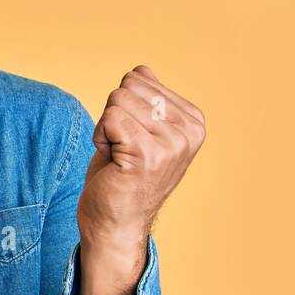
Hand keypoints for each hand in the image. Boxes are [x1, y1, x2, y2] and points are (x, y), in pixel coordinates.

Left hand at [76, 65, 204, 294]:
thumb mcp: (142, 130)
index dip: (124, 106)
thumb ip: (147, 100)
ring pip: (117, 101)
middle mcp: (189, 131)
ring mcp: (171, 143)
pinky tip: (112, 160)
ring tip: (118, 156)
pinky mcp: (147, 154)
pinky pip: (109, 118)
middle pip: (128, 86)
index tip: (131, 138)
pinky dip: (101, 137)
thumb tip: (142, 69)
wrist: (115, 225)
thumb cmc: (122, 176)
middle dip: (113, 115)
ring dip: (106, 128)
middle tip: (121, 148)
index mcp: (193, 120)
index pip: (140, 77)